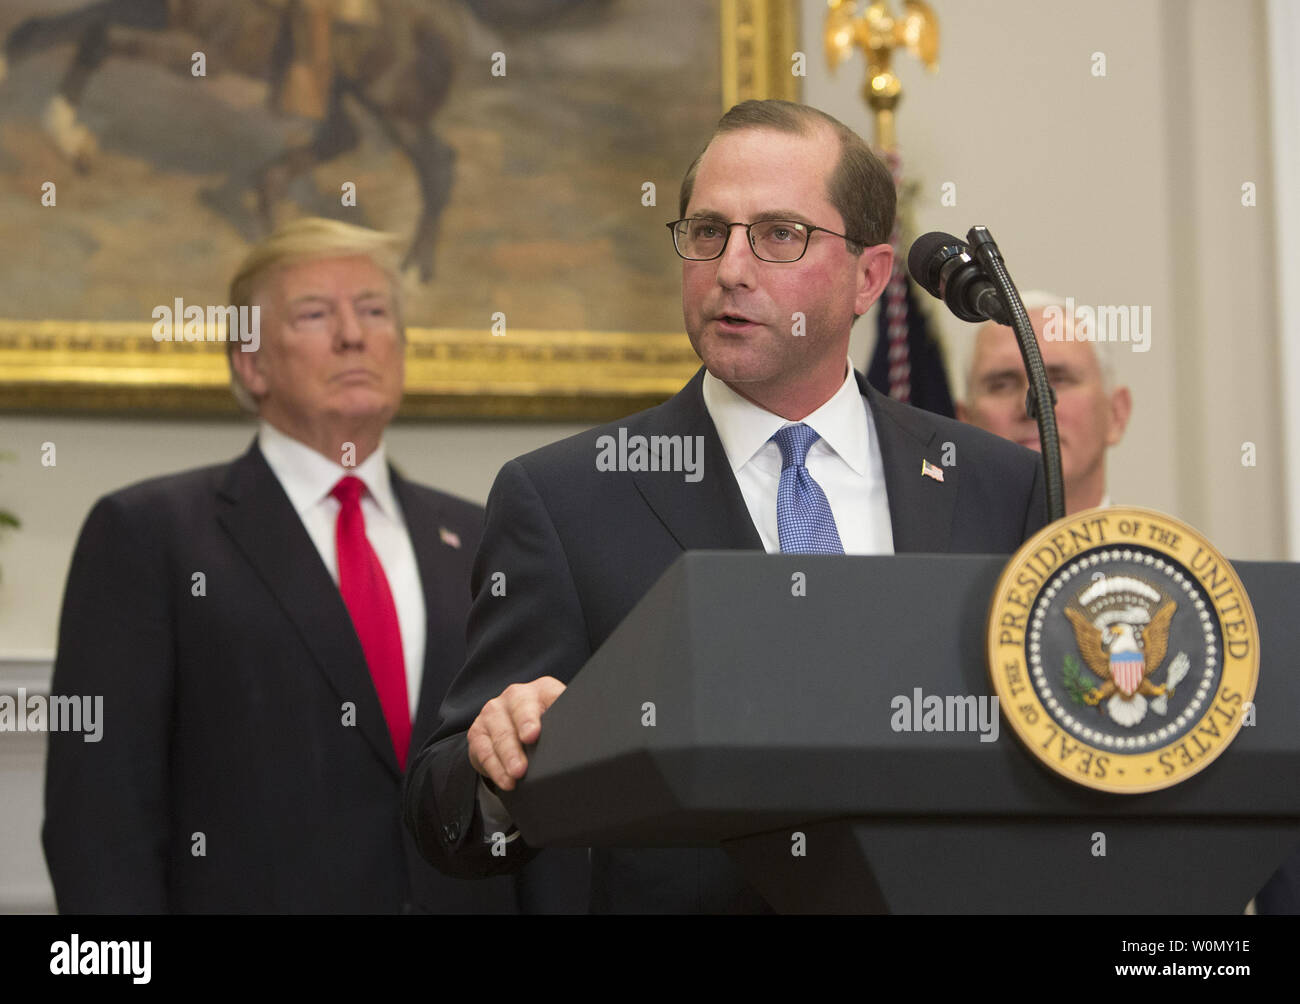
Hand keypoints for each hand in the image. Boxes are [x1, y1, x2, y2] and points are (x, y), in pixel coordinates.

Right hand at [467, 677, 565, 791]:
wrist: (513, 733)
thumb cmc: (544, 728)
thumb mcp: (558, 721)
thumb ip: (572, 724)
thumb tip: (594, 738)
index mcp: (542, 689)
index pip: (548, 693)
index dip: (550, 704)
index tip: (542, 725)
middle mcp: (515, 695)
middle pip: (520, 707)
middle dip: (525, 723)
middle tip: (531, 739)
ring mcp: (493, 712)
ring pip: (501, 732)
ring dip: (509, 754)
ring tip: (518, 773)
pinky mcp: (477, 732)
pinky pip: (484, 751)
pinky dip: (496, 769)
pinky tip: (506, 781)